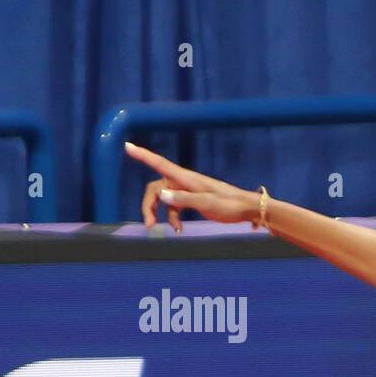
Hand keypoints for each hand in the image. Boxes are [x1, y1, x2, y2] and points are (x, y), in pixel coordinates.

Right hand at [124, 142, 259, 231]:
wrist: (248, 209)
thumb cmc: (230, 204)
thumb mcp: (207, 203)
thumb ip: (184, 200)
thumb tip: (161, 196)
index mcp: (186, 178)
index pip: (160, 164)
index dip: (143, 155)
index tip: (127, 146)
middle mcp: (184, 182)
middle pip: (156, 188)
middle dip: (148, 204)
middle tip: (148, 224)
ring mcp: (188, 190)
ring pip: (165, 199)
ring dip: (161, 214)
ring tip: (165, 230)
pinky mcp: (193, 199)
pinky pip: (176, 206)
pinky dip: (174, 218)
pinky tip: (179, 230)